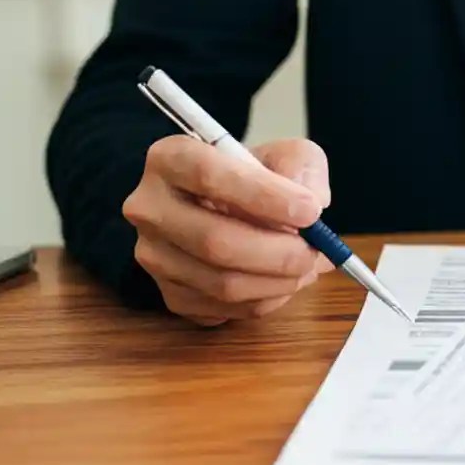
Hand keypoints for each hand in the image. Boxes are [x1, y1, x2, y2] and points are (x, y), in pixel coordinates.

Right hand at [123, 138, 334, 325]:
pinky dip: (268, 299)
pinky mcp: (171, 295)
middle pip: (215, 241)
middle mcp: (149, 208)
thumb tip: (312, 202)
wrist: (222, 208)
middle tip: (314, 250)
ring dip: (280, 281)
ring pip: (223, 284)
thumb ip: (302, 167)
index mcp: (170, 159)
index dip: (264, 196)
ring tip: (307, 265)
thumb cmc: (252, 179)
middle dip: (279, 252)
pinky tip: (282, 279)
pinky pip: (227, 309)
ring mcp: (155, 256)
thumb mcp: (282, 154)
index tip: (309, 211)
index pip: (208, 175)